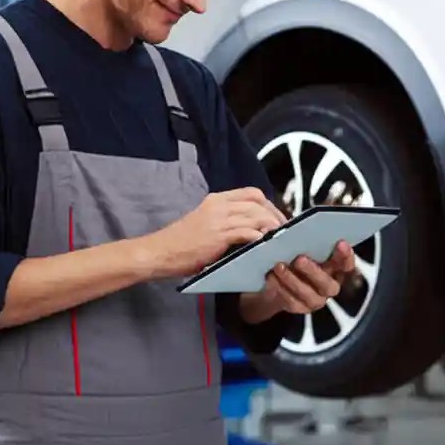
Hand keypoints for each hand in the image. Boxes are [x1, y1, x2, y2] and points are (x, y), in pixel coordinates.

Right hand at [146, 187, 286, 278]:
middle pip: (257, 202)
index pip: (251, 193)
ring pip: (255, 215)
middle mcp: (218, 205)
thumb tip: (250, 230)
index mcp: (216, 199)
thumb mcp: (204, 223)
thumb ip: (225, 222)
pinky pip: (246, 232)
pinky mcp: (218, 235)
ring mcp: (218, 219)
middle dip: (275, 215)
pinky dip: (259, 237)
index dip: (269, 204)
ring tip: (279, 238)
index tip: (278, 219)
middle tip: (284, 230)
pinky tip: (265, 244)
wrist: (160, 252)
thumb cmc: (181, 243)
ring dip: (271, 227)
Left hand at [244, 240, 356, 319]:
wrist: (278, 278)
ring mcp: (316, 299)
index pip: (346, 264)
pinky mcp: (300, 307)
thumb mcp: (299, 245)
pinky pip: (292, 302)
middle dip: (313, 270)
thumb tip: (290, 230)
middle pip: (327, 284)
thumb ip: (303, 240)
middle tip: (299, 258)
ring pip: (309, 295)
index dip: (346, 255)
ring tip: (279, 266)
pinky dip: (281, 288)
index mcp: (335, 268)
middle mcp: (328, 286)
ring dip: (293, 280)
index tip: (340, 243)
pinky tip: (272, 277)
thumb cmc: (293, 255)